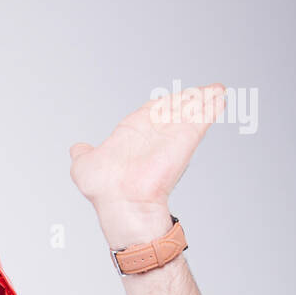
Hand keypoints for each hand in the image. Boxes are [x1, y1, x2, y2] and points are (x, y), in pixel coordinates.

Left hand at [68, 83, 225, 247]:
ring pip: (189, 111)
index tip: (175, 98)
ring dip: (202, 100)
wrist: (123, 203)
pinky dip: (210, 106)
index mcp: (134, 134)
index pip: (153, 112)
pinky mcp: (184, 140)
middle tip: (202, 92)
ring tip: (215, 90)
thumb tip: (76, 149)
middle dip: (188, 100)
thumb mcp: (84, 167)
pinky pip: (200, 119)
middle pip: (175, 109)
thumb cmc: (105, 191)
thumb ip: (82, 154)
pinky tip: (219, 95)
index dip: (164, 104)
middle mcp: (154, 134)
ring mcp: (171, 137)